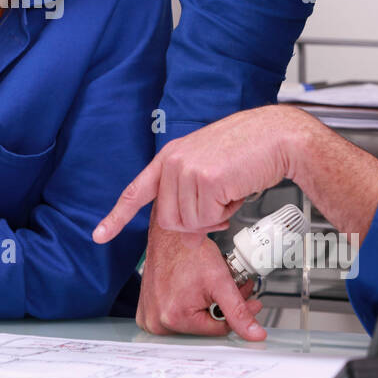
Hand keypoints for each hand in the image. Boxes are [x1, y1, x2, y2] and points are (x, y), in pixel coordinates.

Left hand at [94, 104, 313, 240]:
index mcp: (170, 157)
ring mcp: (186, 169)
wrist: (277, 136)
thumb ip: (192, 203)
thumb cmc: (250, 152)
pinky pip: (208, 220)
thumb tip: (188, 241)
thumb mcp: (211, 175)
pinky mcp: (205, 179)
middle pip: (168, 220)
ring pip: (189, 223)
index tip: (99, 235)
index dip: (117, 216)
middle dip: (195, 223)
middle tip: (218, 205)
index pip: (137, 190)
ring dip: (214, 218)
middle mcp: (173, 161)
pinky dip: (225, 214)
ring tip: (229, 191)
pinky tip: (235, 190)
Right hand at [137, 222, 265, 339]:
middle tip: (235, 289)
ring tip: (214, 287)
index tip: (249, 302)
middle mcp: (157, 321)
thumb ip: (239, 311)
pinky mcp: (147, 310)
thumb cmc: (187, 251)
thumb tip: (254, 334)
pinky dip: (190, 305)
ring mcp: (150, 316)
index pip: (219, 329)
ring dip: (208, 306)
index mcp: (174, 318)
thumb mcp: (220, 281)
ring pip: (192, 321)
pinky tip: (196, 290)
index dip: (238, 313)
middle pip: (205, 326)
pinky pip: (176, 315)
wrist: (170, 234)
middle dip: (223, 308)